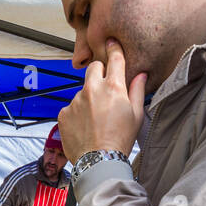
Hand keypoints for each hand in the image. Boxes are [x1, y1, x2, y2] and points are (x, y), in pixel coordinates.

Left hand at [58, 40, 146, 164]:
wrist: (99, 162)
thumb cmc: (120, 140)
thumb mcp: (136, 115)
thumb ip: (137, 90)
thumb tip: (141, 74)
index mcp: (113, 86)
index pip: (114, 58)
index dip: (113, 48)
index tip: (111, 43)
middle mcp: (92, 89)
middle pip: (93, 68)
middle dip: (99, 73)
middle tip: (104, 89)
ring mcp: (76, 100)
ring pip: (82, 91)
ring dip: (87, 99)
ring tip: (94, 120)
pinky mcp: (64, 113)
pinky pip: (71, 108)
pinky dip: (76, 114)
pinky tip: (84, 128)